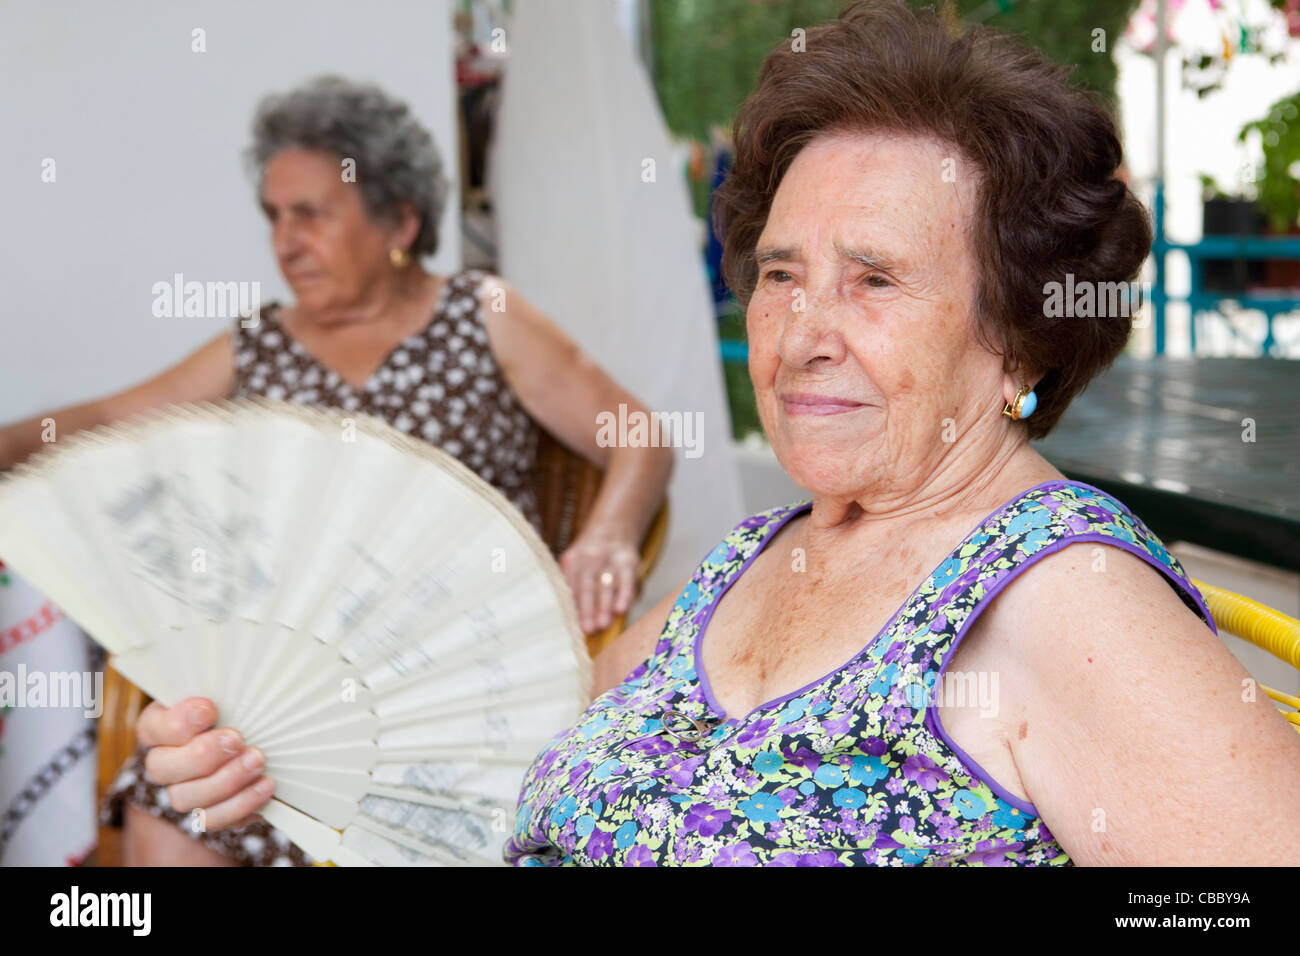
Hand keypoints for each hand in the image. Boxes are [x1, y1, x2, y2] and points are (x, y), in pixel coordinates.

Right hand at [136, 697, 274, 831]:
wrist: (257, 743)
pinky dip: (241, 803)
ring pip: (186, 798)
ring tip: (257, 761)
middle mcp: (164, 764)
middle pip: (162, 769)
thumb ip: (222, 693)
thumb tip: (225, 688)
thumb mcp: (228, 695)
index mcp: (161, 728)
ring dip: (226, 780)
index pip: (151, 728)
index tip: (209, 709)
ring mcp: (183, 792)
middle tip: (236, 739)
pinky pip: (214, 820)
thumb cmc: (236, 712)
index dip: (176, 723)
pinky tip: (264, 784)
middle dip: (202, 754)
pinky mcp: (208, 814)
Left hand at [559, 531, 639, 634]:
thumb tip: (566, 616)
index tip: (569, 625)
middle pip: (586, 585)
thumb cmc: (591, 556)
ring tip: (603, 624)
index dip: (570, 605)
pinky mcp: (628, 560)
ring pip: (606, 584)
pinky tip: (621, 609)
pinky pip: (626, 579)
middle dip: (587, 608)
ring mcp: (610, 558)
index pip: (569, 585)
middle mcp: (590, 558)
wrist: (614, 527)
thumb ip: (570, 584)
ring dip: (604, 605)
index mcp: (572, 561)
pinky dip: (624, 594)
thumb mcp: (575, 562)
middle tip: (588, 629)